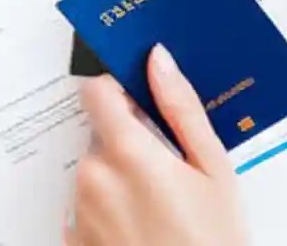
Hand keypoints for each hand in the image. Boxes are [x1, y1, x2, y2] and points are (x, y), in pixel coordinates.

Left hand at [66, 45, 247, 245]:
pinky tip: (146, 227)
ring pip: (97, 171)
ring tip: (164, 207)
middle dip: (132, 141)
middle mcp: (92, 178)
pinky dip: (112, 209)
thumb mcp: (213, 167)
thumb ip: (182, 108)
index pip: (97, 92)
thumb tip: (158, 60)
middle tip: (173, 171)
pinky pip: (89, 206)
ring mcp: (77, 212)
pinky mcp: (73, 240)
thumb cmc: (211, 240)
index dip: (118, 86)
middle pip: (103, 135)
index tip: (139, 94)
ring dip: (122, 177)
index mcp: (127, 153)